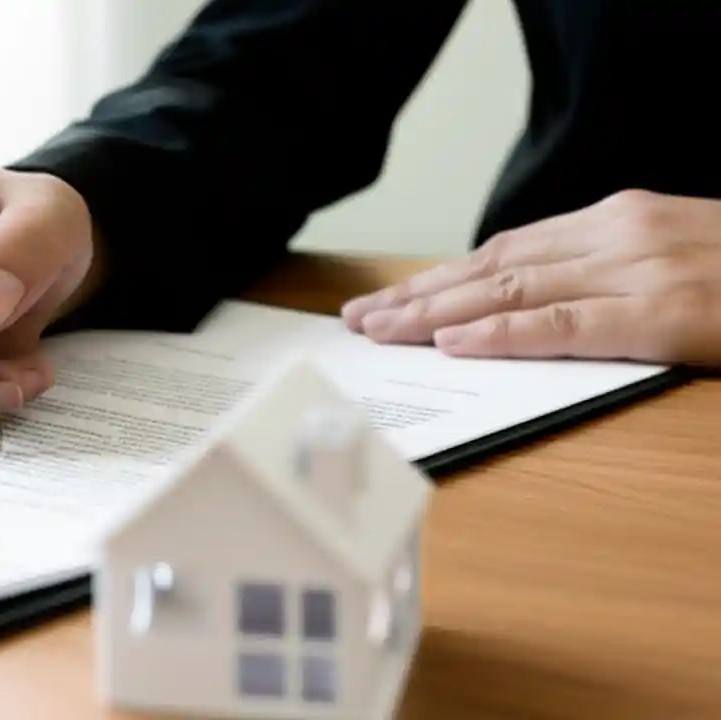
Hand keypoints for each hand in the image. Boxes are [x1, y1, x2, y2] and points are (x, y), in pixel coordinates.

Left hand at [341, 190, 720, 364]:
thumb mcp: (667, 256)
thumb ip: (599, 271)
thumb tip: (524, 299)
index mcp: (615, 220)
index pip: (504, 250)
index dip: (439, 277)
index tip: (389, 299)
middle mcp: (616, 234)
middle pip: (493, 267)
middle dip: (418, 296)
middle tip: (360, 320)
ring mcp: (638, 270)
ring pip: (512, 291)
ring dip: (436, 315)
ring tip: (381, 333)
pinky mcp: (663, 313)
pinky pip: (564, 323)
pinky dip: (503, 333)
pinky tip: (453, 344)